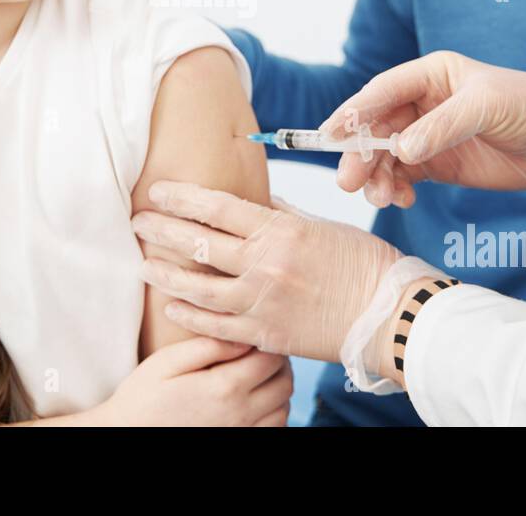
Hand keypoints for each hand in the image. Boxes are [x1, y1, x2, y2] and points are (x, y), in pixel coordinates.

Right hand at [92, 335, 291, 425]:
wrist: (126, 435)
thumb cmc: (142, 397)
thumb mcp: (167, 362)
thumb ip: (208, 346)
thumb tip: (242, 337)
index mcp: (224, 388)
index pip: (271, 358)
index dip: (269, 340)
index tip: (255, 332)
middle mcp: (240, 415)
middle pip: (284, 384)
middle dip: (279, 363)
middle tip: (259, 351)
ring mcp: (241, 435)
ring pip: (283, 409)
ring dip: (277, 389)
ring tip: (256, 375)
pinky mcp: (238, 446)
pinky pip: (273, 431)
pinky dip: (272, 414)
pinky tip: (251, 402)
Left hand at [131, 182, 405, 364]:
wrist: (388, 314)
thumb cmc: (362, 264)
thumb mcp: (321, 226)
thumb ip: (281, 214)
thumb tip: (253, 200)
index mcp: (279, 230)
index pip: (217, 207)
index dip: (182, 197)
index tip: (157, 191)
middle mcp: (264, 264)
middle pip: (198, 243)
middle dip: (161, 230)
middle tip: (137, 223)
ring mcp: (262, 301)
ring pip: (198, 287)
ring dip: (165, 273)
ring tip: (142, 263)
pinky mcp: (265, 333)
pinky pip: (217, 325)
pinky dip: (189, 315)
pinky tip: (170, 304)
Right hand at [320, 50, 525, 204]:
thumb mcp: (486, 107)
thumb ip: (441, 127)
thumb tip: (400, 151)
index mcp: (430, 75)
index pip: (381, 92)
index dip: (353, 113)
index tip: (330, 135)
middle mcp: (422, 104)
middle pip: (376, 128)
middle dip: (359, 154)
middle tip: (349, 180)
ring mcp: (428, 135)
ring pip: (386, 156)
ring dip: (377, 177)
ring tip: (381, 198)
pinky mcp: (439, 164)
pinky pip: (404, 177)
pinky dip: (397, 189)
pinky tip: (402, 200)